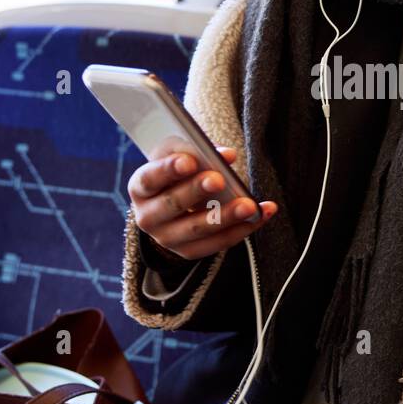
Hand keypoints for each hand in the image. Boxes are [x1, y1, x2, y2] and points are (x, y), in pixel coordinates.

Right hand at [127, 146, 277, 261]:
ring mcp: (167, 238)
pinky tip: (261, 214)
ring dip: (226, 216)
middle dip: (197, 191)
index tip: (190, 161)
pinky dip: (243, 229)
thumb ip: (198, 151)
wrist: (171, 208)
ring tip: (249, 204)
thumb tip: (226, 155)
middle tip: (219, 179)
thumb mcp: (179, 158)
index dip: (168, 170)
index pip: (149, 179)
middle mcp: (148, 217)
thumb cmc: (177, 174)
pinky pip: (218, 243)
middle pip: (172, 206)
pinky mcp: (188, 252)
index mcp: (140, 188)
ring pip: (197, 229)